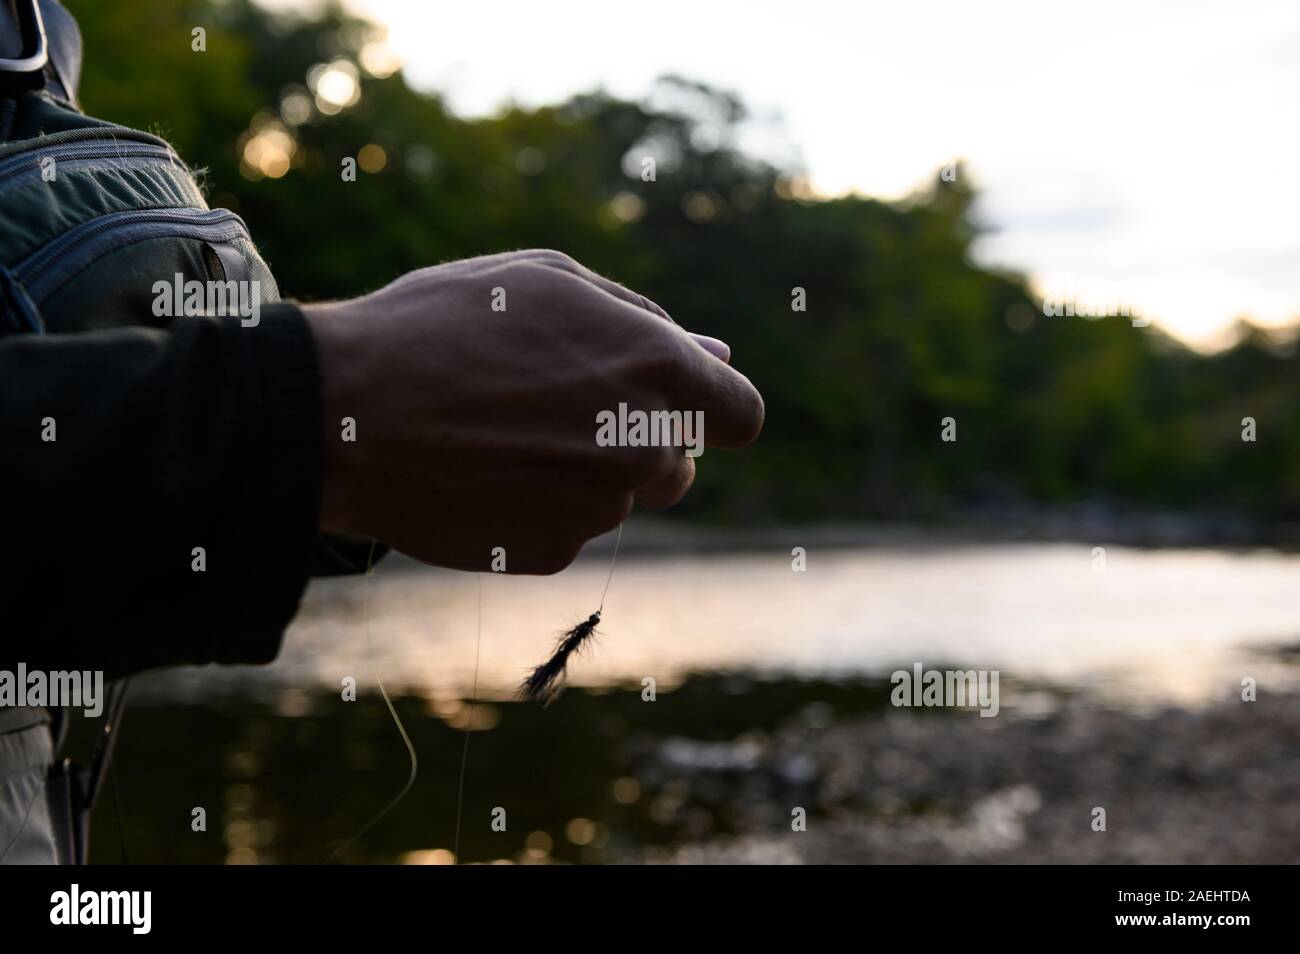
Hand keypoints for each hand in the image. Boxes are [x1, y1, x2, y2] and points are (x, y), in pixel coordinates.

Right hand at [304, 250, 763, 572]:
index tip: (680, 406)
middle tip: (559, 408)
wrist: (347, 413)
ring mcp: (600, 508)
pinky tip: (483, 472)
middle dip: (641, 440)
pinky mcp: (552, 553)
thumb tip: (720, 353)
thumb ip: (648, 321)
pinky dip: (540, 506)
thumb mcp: (550, 284)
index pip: (743, 415)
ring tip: (503, 433)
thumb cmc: (446, 324)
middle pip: (680, 465)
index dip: (716, 409)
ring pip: (621, 498)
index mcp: (659, 370)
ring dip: (586, 472)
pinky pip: (568, 529)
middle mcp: (644, 448)